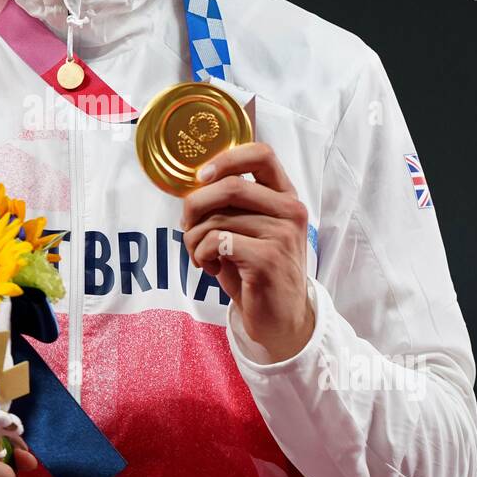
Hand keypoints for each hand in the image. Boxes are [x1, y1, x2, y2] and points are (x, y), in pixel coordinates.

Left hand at [180, 141, 314, 361]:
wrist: (281, 321)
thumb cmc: (256, 273)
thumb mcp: (249, 231)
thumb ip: (232, 205)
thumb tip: (194, 187)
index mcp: (286, 197)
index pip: (262, 154)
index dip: (226, 158)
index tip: (202, 177)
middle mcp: (290, 211)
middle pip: (229, 186)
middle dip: (194, 205)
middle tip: (187, 227)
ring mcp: (282, 234)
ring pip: (216, 219)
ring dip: (194, 239)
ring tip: (203, 256)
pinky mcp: (268, 259)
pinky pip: (215, 241)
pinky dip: (201, 254)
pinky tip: (211, 268)